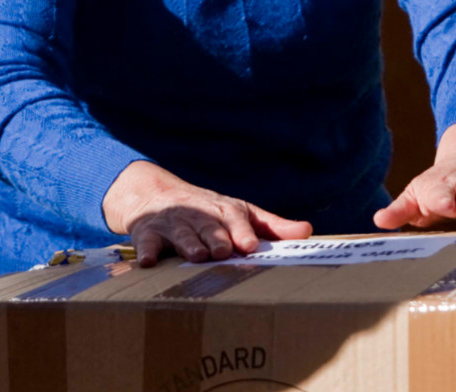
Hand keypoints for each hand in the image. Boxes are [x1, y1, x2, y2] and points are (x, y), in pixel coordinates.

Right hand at [102, 162, 311, 266]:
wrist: (154, 193)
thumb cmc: (208, 212)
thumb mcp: (240, 213)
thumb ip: (272, 225)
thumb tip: (308, 231)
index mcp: (223, 210)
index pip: (235, 218)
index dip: (242, 231)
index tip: (251, 246)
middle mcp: (199, 214)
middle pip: (208, 226)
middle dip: (215, 237)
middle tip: (222, 252)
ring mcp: (173, 223)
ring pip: (181, 233)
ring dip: (188, 243)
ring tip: (196, 255)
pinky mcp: (149, 232)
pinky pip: (147, 242)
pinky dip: (147, 251)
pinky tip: (148, 262)